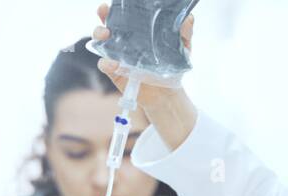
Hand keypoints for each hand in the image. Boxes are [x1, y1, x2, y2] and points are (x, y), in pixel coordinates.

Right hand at [93, 3, 198, 147]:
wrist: (168, 94)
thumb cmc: (173, 66)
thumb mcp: (183, 47)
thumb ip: (185, 32)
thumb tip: (187, 18)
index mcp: (137, 30)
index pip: (124, 14)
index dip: (116, 7)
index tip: (113, 3)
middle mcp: (124, 40)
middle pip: (107, 22)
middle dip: (103, 14)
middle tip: (104, 11)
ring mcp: (117, 55)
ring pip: (100, 41)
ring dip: (99, 34)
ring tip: (106, 35)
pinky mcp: (115, 72)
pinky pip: (105, 65)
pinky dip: (106, 63)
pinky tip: (114, 63)